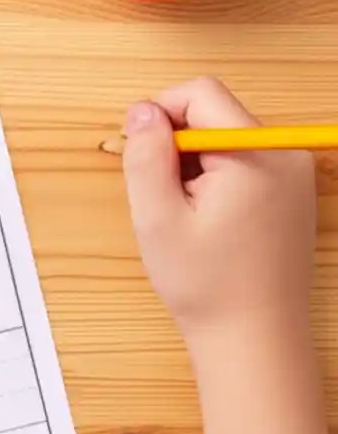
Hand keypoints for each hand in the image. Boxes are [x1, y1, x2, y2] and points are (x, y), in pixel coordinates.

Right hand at [121, 77, 316, 338]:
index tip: (139, 155)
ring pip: (225, 138)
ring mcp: (294, 174)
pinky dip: (215, 179)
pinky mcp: (292, 193)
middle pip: (214, 113)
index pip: (200, 94)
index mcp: (254, 155)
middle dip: (176, 144)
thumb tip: (141, 111)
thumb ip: (146, 156)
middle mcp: (284, 155)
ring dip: (193, 164)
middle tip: (161, 195)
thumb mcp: (157, 217)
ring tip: (185, 214)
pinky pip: (243, 162)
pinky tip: (206, 220)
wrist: (254, 339)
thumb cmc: (207, 285)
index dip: (159, 114)